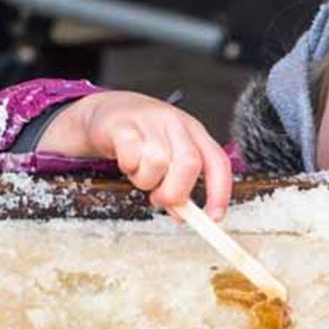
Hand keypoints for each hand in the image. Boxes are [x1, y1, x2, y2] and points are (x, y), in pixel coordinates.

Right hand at [41, 91, 233, 218]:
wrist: (108, 111)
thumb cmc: (142, 140)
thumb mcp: (168, 160)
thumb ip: (178, 186)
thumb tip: (183, 215)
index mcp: (195, 133)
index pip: (218, 163)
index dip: (219, 192)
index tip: (213, 217)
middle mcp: (177, 124)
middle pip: (190, 163)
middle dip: (176, 191)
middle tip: (159, 199)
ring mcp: (150, 121)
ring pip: (158, 161)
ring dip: (146, 180)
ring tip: (138, 173)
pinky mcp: (123, 124)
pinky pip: (131, 154)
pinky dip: (128, 166)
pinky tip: (126, 161)